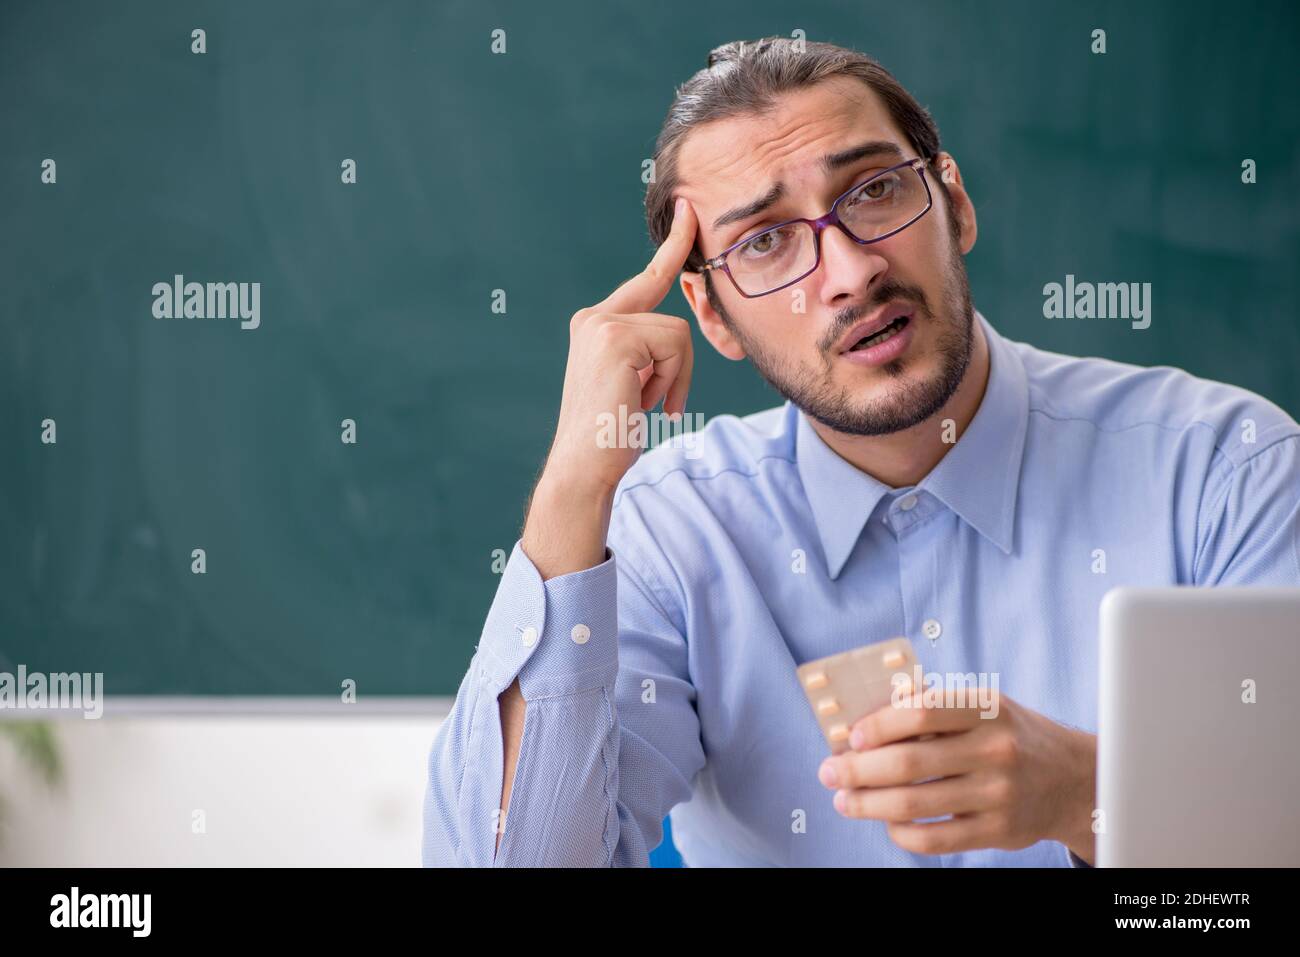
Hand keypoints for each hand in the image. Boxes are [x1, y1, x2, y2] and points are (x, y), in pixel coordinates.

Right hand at [521, 197, 698, 578]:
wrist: (582, 466)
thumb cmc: (610, 435)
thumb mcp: (632, 383)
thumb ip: (647, 351)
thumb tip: (678, 335)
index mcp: (595, 324)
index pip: (647, 280)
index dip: (673, 247)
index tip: (691, 211)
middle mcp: (594, 317)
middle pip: (672, 321)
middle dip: (676, 368)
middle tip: (649, 406)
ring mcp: (602, 324)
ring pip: (677, 335)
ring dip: (673, 379)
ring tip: (640, 407)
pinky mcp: (616, 337)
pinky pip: (674, 346)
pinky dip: (671, 382)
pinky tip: (642, 405)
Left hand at [816, 687, 1097, 863]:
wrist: (1073, 779)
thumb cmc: (1012, 735)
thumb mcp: (984, 706)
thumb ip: (934, 705)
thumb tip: (869, 715)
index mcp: (986, 709)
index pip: (920, 711)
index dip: (878, 724)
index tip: (851, 737)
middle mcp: (994, 749)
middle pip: (908, 762)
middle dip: (857, 769)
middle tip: (829, 772)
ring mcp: (997, 793)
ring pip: (915, 803)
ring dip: (868, 804)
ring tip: (844, 800)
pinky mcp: (997, 831)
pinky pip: (935, 839)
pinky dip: (901, 833)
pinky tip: (887, 823)